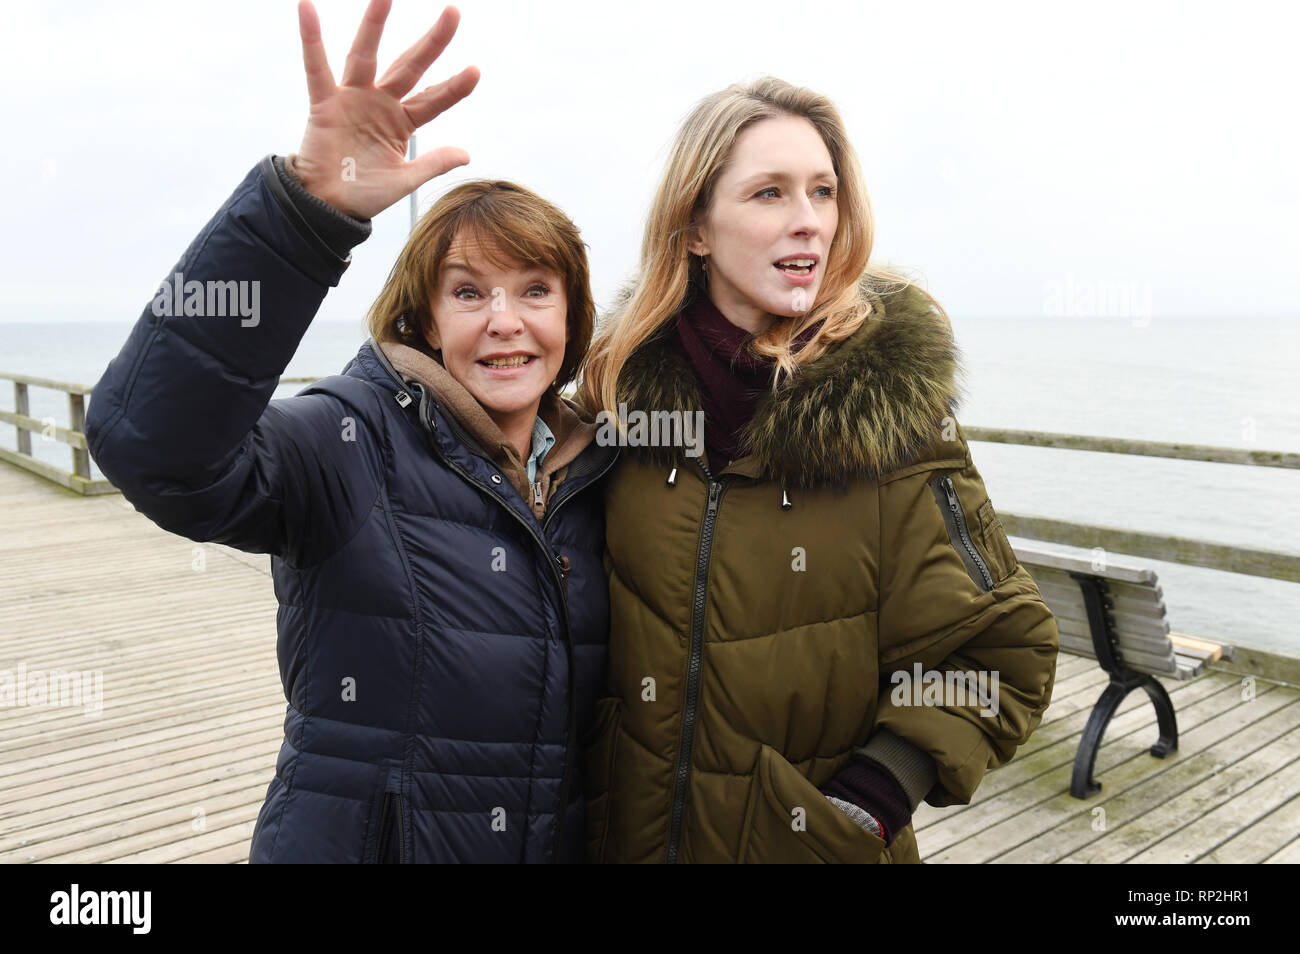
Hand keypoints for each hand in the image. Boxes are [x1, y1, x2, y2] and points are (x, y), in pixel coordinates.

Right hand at [291, 0, 479, 218]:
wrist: (327, 207)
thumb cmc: (363, 194)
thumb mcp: (404, 181)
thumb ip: (432, 164)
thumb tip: (466, 154)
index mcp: (402, 122)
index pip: (434, 100)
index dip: (454, 87)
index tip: (475, 71)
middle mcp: (380, 103)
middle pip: (410, 66)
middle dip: (432, 41)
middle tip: (453, 12)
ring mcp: (353, 99)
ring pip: (366, 55)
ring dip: (375, 23)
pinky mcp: (325, 104)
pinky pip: (316, 68)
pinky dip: (311, 39)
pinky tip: (308, 9)